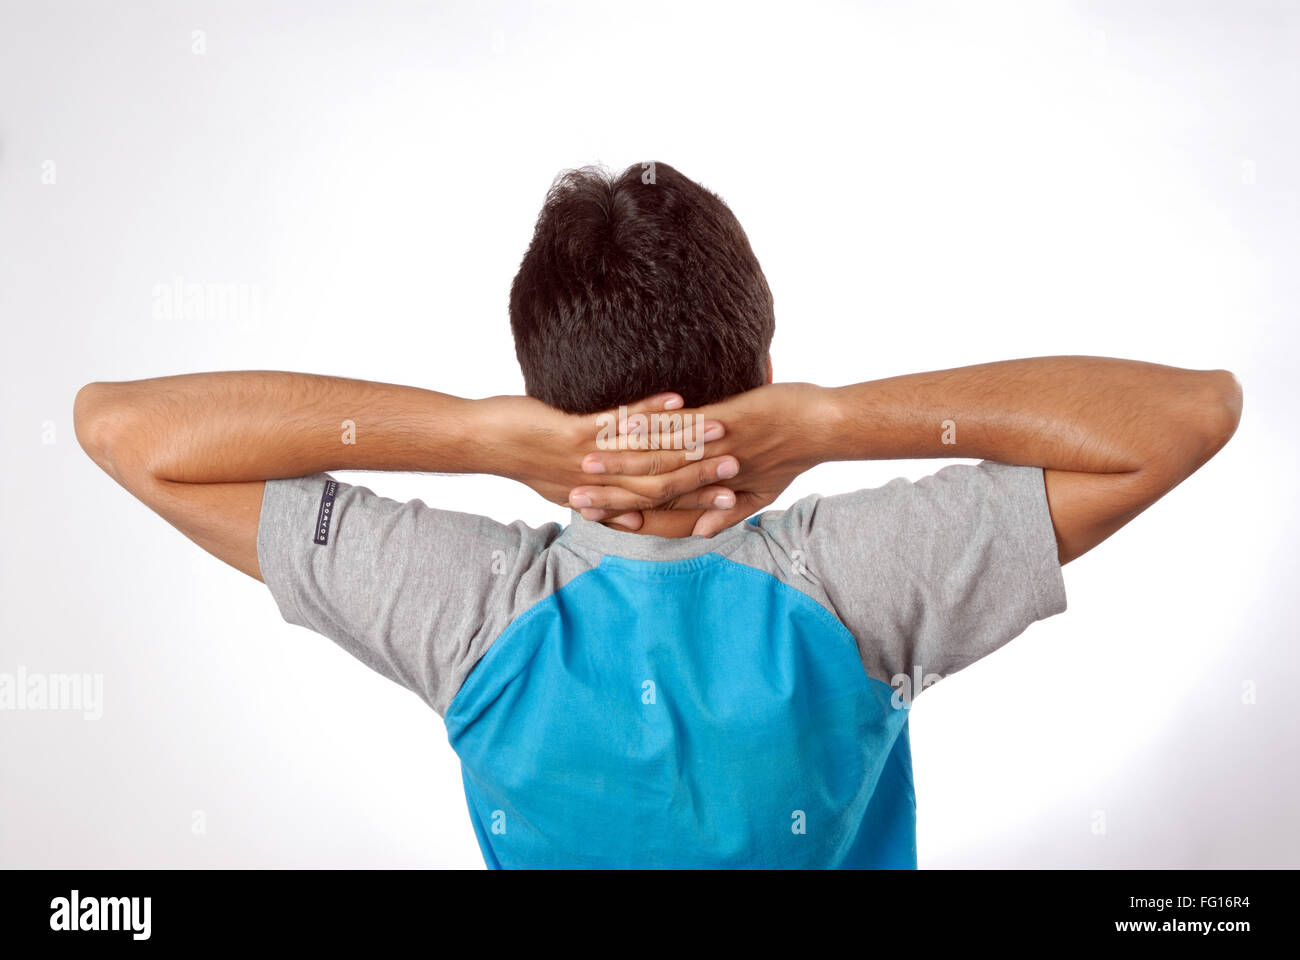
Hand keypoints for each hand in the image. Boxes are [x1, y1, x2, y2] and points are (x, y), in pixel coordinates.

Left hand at [475, 392, 744, 529]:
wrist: (483, 442)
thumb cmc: (529, 454)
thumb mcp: (570, 479)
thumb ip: (605, 486)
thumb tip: (632, 491)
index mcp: (601, 499)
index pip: (657, 507)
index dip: (694, 504)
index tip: (732, 498)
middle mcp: (598, 486)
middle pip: (660, 487)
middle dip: (701, 478)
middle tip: (740, 470)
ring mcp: (585, 463)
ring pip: (644, 459)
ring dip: (685, 445)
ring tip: (723, 432)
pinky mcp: (570, 436)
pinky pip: (615, 425)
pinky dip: (647, 413)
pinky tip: (676, 399)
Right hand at [568, 382, 837, 535]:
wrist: (825, 429)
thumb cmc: (793, 457)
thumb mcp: (760, 492)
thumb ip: (728, 511)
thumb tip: (703, 533)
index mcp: (715, 496)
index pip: (662, 515)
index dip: (626, 517)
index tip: (591, 518)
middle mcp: (711, 480)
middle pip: (652, 494)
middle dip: (609, 494)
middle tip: (570, 496)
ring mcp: (716, 453)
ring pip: (660, 463)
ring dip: (619, 463)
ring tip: (583, 462)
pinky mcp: (726, 425)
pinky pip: (683, 429)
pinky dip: (651, 427)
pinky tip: (625, 425)